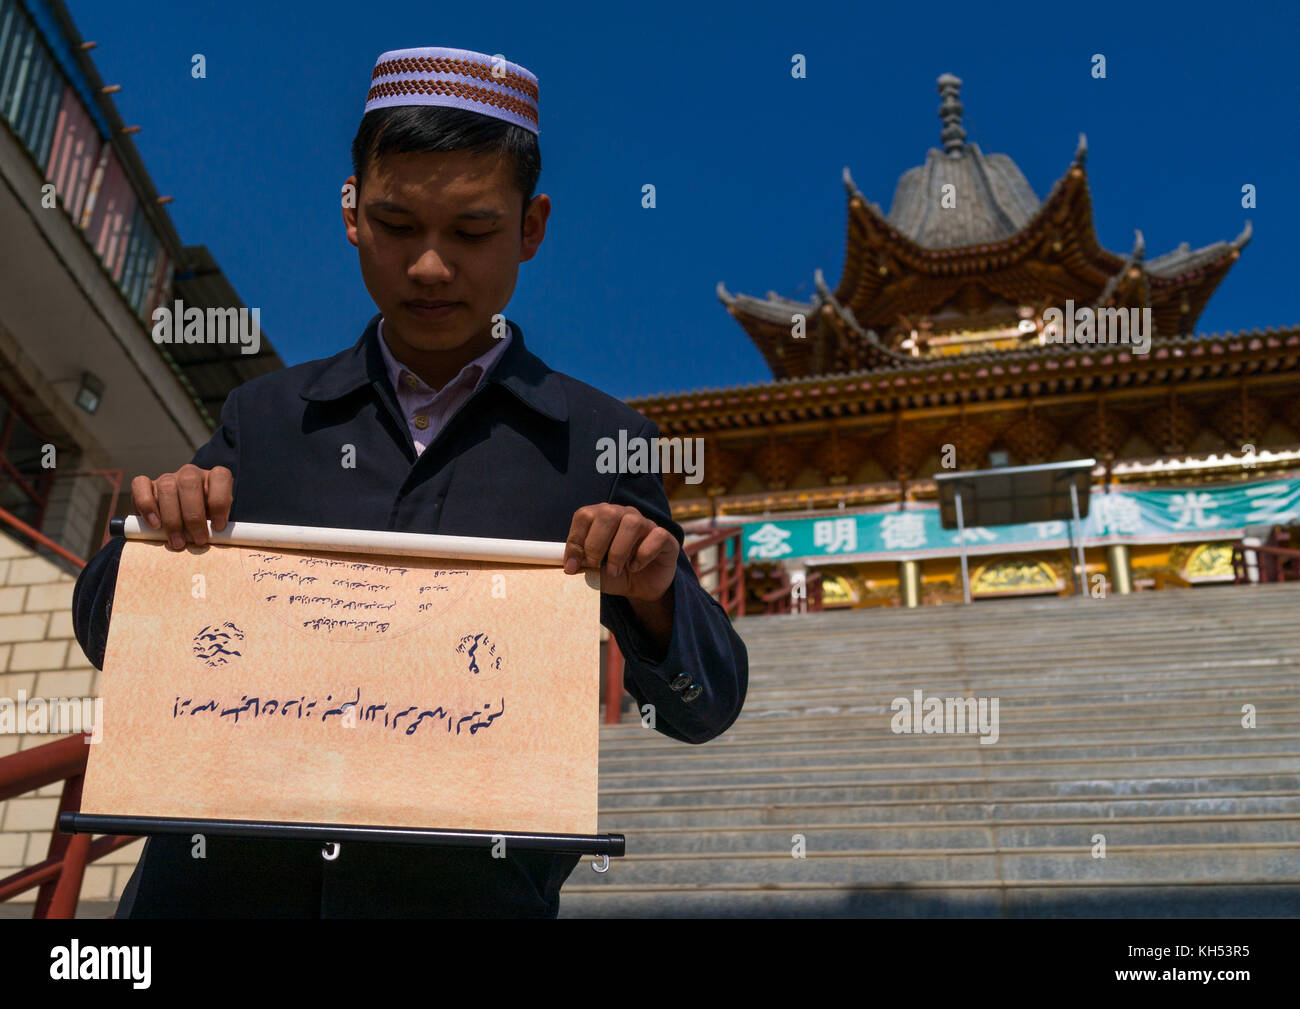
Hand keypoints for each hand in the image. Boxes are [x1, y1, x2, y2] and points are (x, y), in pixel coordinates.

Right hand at [130, 464, 232, 549]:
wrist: (180, 524)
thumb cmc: (203, 524)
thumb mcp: (214, 523)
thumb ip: (216, 527)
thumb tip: (217, 540)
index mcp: (213, 478)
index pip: (220, 476)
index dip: (220, 501)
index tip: (218, 527)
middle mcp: (190, 474)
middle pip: (189, 483)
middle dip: (194, 515)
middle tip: (198, 540)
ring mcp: (168, 478)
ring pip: (166, 487)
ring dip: (172, 518)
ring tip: (177, 542)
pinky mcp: (146, 485)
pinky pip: (140, 485)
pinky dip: (146, 505)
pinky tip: (154, 525)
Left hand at [563, 503, 677, 600]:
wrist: (643, 587)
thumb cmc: (617, 574)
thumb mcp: (597, 573)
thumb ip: (586, 567)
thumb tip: (573, 566)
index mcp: (602, 517)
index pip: (584, 516)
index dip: (575, 540)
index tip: (572, 566)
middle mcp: (624, 514)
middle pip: (607, 514)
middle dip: (596, 544)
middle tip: (595, 566)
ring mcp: (645, 523)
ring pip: (632, 523)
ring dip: (618, 551)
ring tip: (615, 571)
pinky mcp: (664, 537)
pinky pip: (656, 537)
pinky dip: (643, 554)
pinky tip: (635, 567)